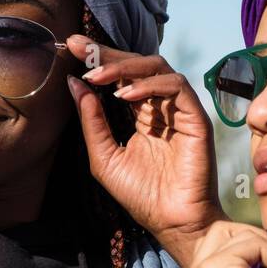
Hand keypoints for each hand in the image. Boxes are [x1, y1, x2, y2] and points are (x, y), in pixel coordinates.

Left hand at [65, 35, 224, 267]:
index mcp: (139, 114)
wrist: (171, 222)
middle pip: (136, 65)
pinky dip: (149, 85)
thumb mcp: (104, 156)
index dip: (98, 58)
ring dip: (125, 67)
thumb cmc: (141, 195)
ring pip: (158, 67)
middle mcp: (160, 106)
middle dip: (106, 53)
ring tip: (98, 77)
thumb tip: (75, 83)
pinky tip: (124, 95)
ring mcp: (179, 110)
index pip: (120, 76)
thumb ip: (92, 121)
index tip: (71, 46)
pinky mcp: (195, 117)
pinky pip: (176, 86)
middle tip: (79, 47)